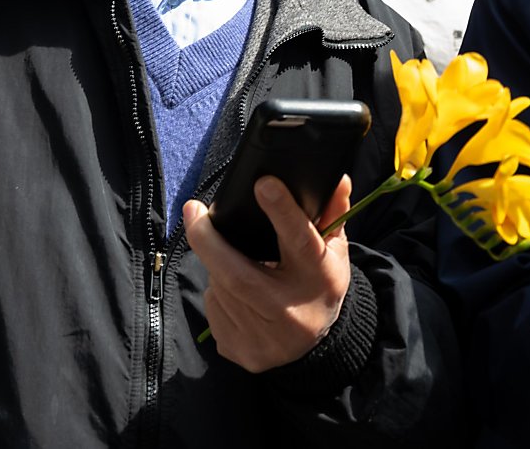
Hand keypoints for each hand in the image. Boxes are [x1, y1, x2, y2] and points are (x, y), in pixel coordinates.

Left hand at [182, 175, 352, 372]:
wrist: (313, 348)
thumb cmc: (318, 285)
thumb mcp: (333, 252)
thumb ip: (332, 213)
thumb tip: (336, 178)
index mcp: (319, 280)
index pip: (301, 242)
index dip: (282, 212)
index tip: (262, 183)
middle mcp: (290, 313)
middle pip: (238, 275)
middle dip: (208, 240)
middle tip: (193, 208)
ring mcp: (263, 339)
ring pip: (220, 288)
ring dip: (218, 266)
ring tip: (235, 261)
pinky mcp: (240, 351)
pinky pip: (214, 308)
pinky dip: (219, 293)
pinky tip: (237, 295)